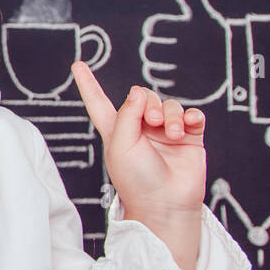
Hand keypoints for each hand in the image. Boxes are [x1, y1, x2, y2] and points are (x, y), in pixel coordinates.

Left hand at [71, 60, 206, 220]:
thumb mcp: (121, 145)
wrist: (165, 203)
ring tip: (170, 133)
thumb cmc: (137, 180)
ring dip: (171, 114)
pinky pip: (192, 116)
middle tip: (153, 121)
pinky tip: (188, 123)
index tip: (78, 65)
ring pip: (169, 105)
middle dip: (150, 103)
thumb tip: (137, 92)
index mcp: (116, 131)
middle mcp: (140, 129)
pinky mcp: (188, 138)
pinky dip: (191, 116)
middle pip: (144, 97)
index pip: (99, 102)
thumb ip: (127, 115)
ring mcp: (165, 133)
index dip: (88, 84)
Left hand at [140, 0, 229, 103]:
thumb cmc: (213, 36)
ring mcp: (184, 69)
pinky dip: (162, 77)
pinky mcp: (182, 86)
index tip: (167, 32)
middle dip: (154, 47)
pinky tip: (171, 72)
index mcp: (187, 29)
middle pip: (149, 48)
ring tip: (166, 60)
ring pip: (151, 65)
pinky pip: (158, 81)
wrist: (233, 66)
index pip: (154, 28)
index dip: (157, 29)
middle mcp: (185, 49)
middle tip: (163, 47)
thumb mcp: (203, 13)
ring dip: (156, 63)